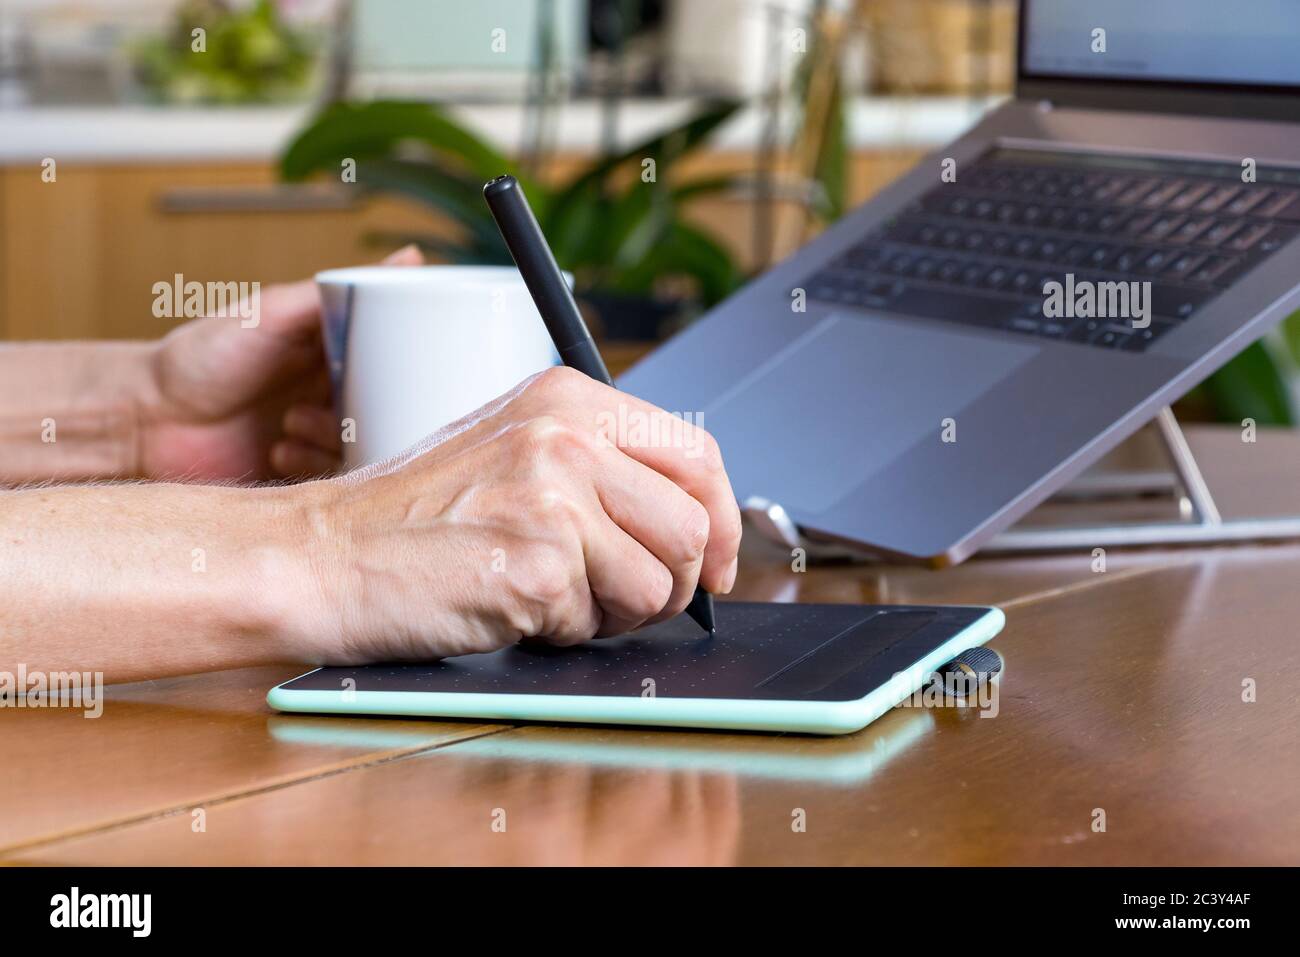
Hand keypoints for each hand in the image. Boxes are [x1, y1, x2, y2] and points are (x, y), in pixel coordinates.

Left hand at [136, 246, 422, 480]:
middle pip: (389, 408)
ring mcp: (319, 437)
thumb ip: (333, 294)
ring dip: (333, 438)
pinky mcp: (304, 475)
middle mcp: (334, 395)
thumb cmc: (200, 357)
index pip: (396, 360)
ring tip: (290, 425)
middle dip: (367, 409)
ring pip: (368, 447)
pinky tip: (278, 451)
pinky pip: (339, 479)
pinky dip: (314, 465)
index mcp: (336, 354)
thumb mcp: (270, 313)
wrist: (146, 417)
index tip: (409, 368)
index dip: (406, 367)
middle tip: (329, 403)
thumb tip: (410, 258)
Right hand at [286, 366, 743, 660]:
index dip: (721, 517)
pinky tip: (514, 607)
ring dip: (618, 611)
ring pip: (661, 583)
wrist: (321, 554)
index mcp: (567, 397)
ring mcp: (554, 498)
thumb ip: (598, 464)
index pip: (697, 452)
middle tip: (628, 597)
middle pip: (693, 525)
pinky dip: (566, 631)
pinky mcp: (539, 564)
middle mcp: (568, 435)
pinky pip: (601, 623)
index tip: (715, 559)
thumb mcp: (510, 449)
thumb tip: (690, 518)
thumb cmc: (409, 515)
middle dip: (676, 580)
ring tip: (554, 596)